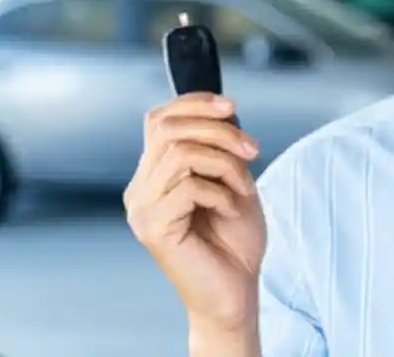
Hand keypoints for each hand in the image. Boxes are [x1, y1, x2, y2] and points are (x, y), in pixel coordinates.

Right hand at [124, 93, 265, 332]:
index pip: (159, 119)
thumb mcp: (232, 179)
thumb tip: (223, 109)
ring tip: (244, 187)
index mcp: (154, 174)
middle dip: (219, 130)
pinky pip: (189, 186)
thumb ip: (218, 147)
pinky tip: (231, 210)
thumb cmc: (235, 240)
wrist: (236, 291)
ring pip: (181, 153)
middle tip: (253, 150)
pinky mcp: (153, 227)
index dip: (195, 103)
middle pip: (169, 128)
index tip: (233, 107)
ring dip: (226, 163)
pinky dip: (221, 192)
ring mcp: (142, 209)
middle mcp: (140, 189)